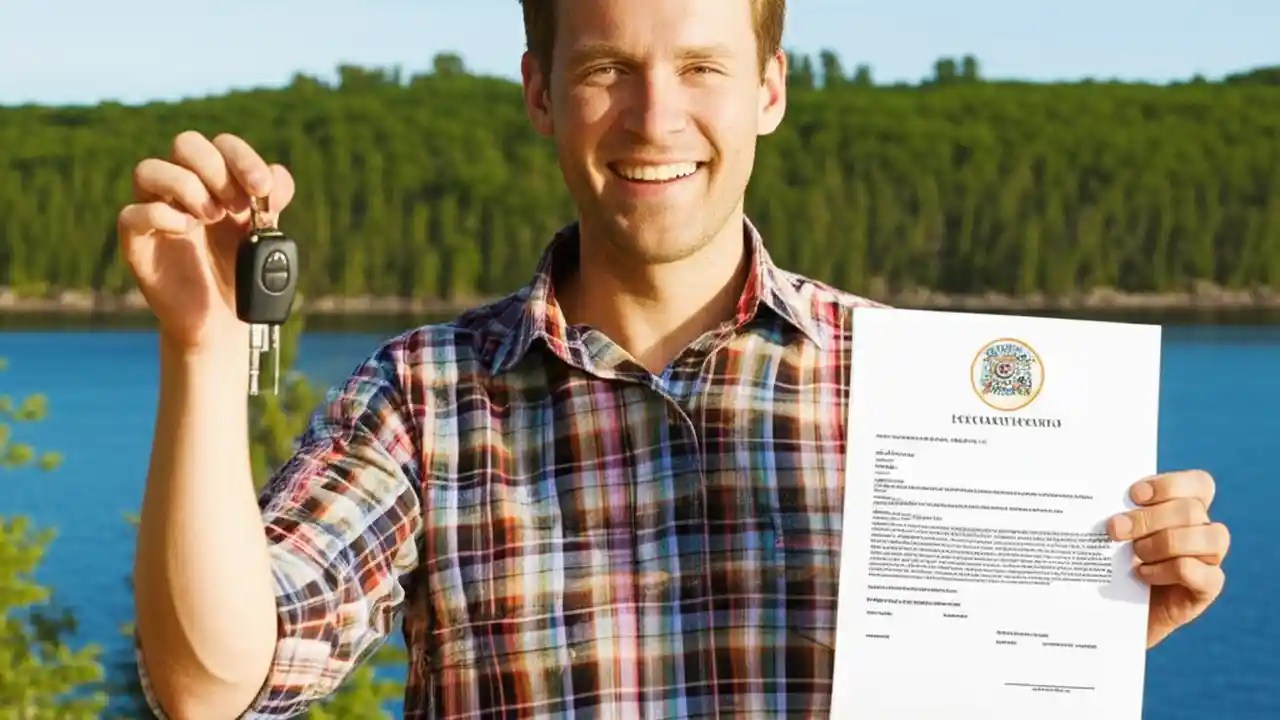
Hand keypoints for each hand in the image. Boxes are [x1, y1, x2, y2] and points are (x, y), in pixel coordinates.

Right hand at [117, 131, 295, 356]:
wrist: (223, 319)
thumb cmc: (238, 269)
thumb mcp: (263, 233)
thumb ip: (273, 202)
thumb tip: (277, 177)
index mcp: (213, 180)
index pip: (220, 144)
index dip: (242, 158)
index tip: (262, 188)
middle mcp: (180, 188)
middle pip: (184, 143)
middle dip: (215, 169)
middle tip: (237, 206)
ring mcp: (154, 211)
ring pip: (149, 169)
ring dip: (187, 187)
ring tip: (212, 218)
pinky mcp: (136, 241)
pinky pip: (132, 213)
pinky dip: (161, 215)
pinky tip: (186, 231)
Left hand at [1108, 470, 1228, 647]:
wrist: (1112, 608)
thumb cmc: (1111, 560)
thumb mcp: (1112, 531)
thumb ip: (1113, 510)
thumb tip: (1088, 494)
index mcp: (1184, 507)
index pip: (1198, 483)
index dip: (1170, 484)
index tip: (1133, 494)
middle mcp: (1203, 529)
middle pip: (1192, 510)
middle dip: (1148, 518)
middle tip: (1115, 530)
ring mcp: (1210, 559)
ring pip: (1210, 536)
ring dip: (1164, 543)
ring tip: (1133, 554)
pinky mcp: (1207, 588)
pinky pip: (1203, 572)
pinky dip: (1167, 570)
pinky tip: (1142, 574)